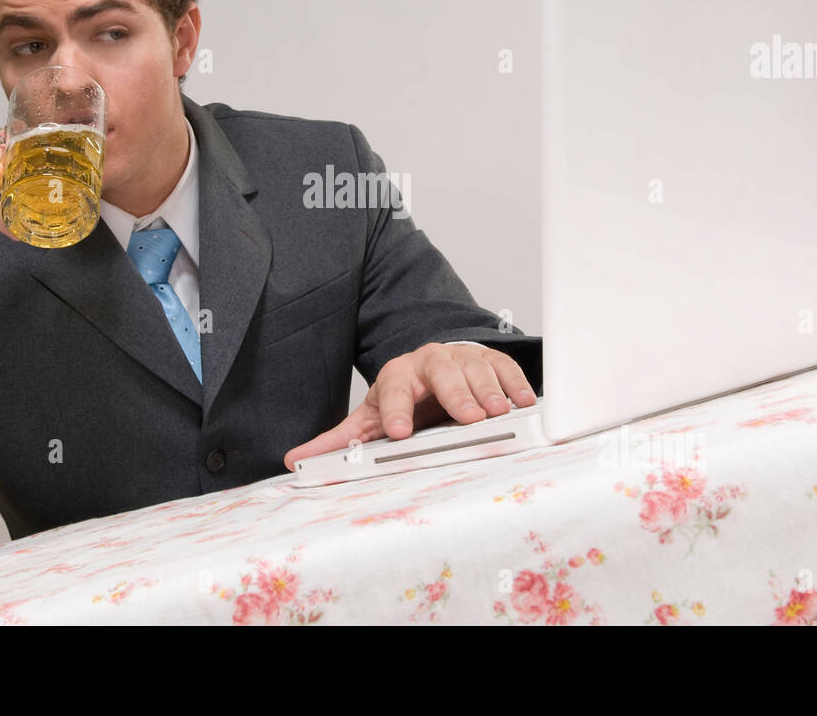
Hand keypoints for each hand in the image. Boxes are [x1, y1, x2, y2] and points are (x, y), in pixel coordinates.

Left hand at [282, 342, 536, 470]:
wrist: (431, 367)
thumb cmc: (404, 398)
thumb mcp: (370, 416)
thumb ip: (339, 440)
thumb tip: (294, 459)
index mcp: (397, 375)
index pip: (393, 388)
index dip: (395, 410)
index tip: (399, 433)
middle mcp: (430, 361)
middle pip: (441, 371)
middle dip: (455, 394)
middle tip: (468, 418)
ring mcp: (461, 357)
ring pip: (475, 367)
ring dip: (488, 390)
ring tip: (496, 412)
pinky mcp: (489, 359)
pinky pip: (504, 366)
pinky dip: (515, 383)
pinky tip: (521, 401)